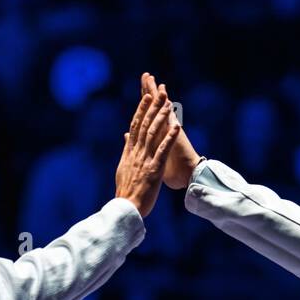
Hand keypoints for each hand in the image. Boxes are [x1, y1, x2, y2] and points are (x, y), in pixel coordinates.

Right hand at [115, 80, 180, 216]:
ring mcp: (145, 160)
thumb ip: (126, 150)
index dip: (141, 110)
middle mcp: (136, 153)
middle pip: (145, 125)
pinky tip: (176, 126)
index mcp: (130, 152)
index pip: (136, 126)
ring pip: (153, 134)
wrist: (126, 208)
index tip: (147, 95)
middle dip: (152, 107)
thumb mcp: (123, 168)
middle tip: (159, 92)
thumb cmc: (126, 191)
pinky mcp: (154, 169)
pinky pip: (163, 150)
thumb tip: (126, 137)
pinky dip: (170, 138)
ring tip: (168, 103)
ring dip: (161, 117)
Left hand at [141, 72, 200, 188]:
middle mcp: (163, 130)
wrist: (187, 177)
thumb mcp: (153, 159)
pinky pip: (171, 117)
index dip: (143, 104)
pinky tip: (165, 95)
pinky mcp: (176, 134)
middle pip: (154, 107)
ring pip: (162, 107)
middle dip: (149, 91)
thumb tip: (134, 141)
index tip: (140, 91)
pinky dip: (167, 106)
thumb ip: (144, 149)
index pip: (148, 117)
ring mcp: (170, 130)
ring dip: (157, 93)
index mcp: (156, 136)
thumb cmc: (173, 173)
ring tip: (152, 78)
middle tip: (146, 75)